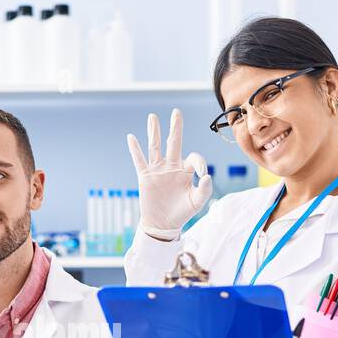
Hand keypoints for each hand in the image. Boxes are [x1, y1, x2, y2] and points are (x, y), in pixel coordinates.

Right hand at [126, 109, 213, 238]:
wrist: (163, 225)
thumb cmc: (181, 213)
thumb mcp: (196, 203)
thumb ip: (204, 190)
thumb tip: (206, 175)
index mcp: (185, 171)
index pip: (194, 158)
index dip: (199, 162)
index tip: (202, 174)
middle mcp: (171, 167)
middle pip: (173, 143)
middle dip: (175, 128)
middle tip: (176, 112)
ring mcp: (158, 170)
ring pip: (155, 147)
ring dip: (154, 132)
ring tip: (153, 117)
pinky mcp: (145, 177)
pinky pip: (139, 160)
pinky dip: (135, 149)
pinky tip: (131, 137)